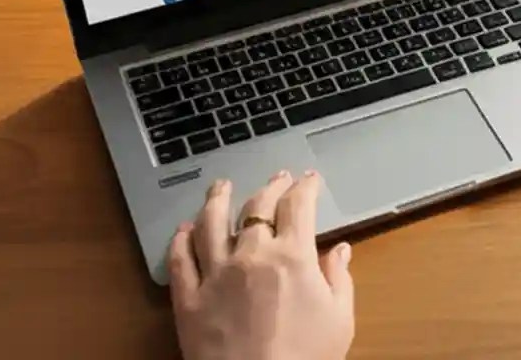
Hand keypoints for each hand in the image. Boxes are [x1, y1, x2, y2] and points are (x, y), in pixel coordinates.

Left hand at [167, 170, 354, 359]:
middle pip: (256, 206)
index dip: (305, 187)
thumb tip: (340, 251)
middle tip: (276, 179)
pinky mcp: (188, 300)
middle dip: (269, 187)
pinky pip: (180, 260)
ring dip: (216, 200)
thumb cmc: (305, 359)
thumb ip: (339, 279)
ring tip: (220, 187)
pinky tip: (184, 230)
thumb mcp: (339, 319)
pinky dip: (180, 240)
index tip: (309, 180)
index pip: (298, 205)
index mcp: (292, 256)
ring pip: (210, 223)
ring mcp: (215, 275)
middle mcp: (251, 255)